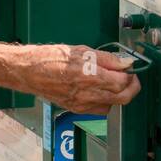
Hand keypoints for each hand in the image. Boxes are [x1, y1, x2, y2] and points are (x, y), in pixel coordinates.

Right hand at [15, 44, 140, 113]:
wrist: (29, 72)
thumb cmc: (49, 58)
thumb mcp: (81, 51)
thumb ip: (106, 59)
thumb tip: (124, 63)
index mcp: (90, 76)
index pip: (123, 82)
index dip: (131, 75)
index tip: (130, 68)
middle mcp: (87, 94)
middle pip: (122, 98)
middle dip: (131, 88)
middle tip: (130, 78)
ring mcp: (82, 104)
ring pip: (112, 105)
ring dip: (118, 95)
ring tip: (113, 83)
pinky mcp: (76, 109)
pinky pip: (98, 109)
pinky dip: (104, 101)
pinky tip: (100, 91)